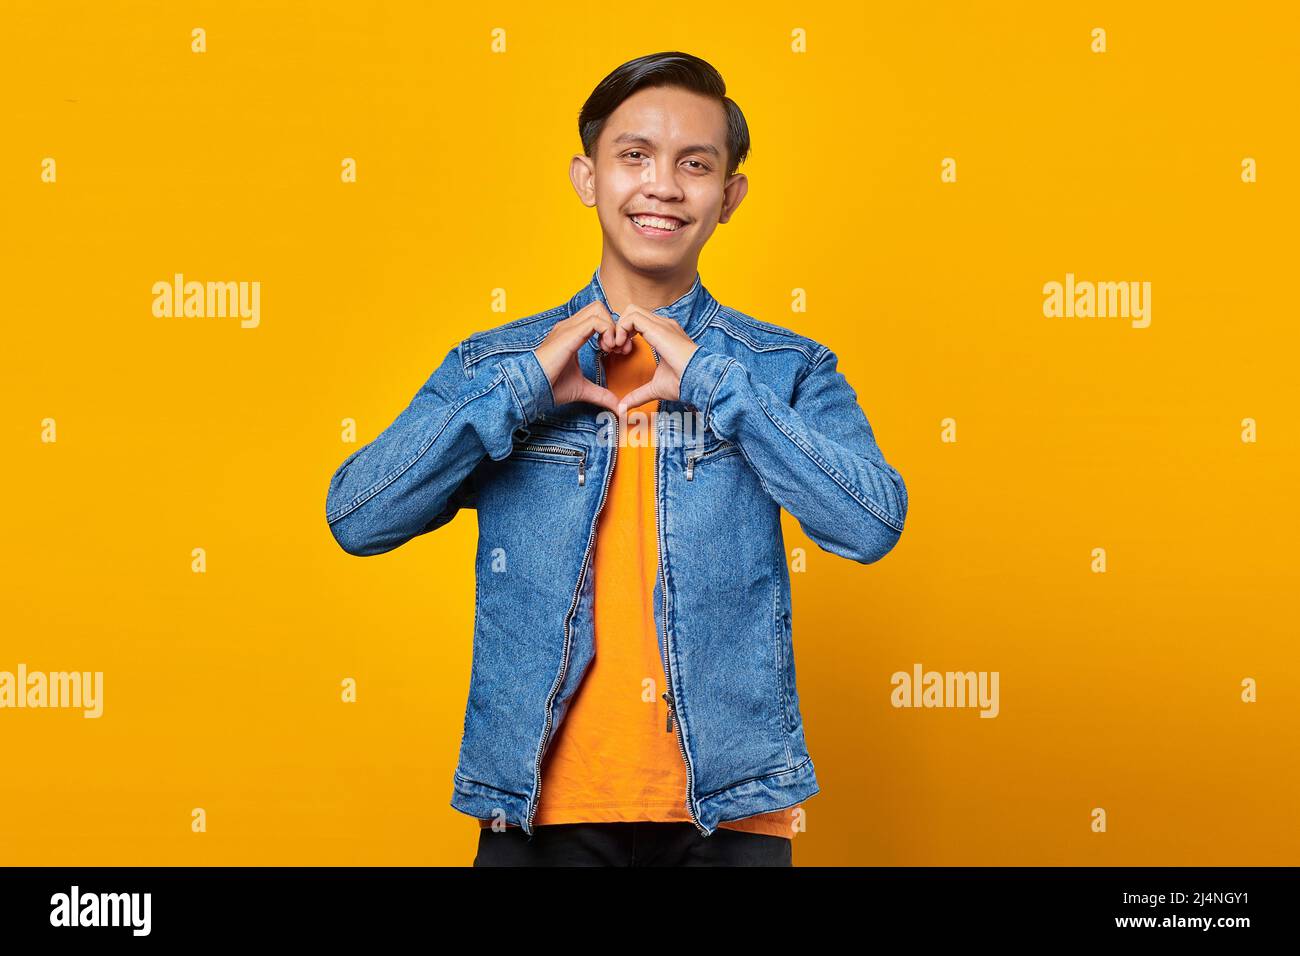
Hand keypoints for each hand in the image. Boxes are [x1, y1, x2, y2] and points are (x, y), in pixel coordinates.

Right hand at [533, 301, 632, 416]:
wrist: (533, 388)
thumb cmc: (551, 386)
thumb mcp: (583, 389)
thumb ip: (601, 394)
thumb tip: (617, 406)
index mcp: (572, 334)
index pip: (597, 318)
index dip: (612, 331)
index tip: (617, 352)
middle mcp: (570, 327)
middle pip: (598, 307)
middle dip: (614, 325)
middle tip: (617, 348)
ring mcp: (568, 328)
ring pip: (598, 309)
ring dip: (612, 327)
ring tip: (612, 349)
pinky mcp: (569, 334)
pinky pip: (595, 321)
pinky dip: (607, 331)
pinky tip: (607, 349)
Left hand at [611, 304, 699, 417]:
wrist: (699, 380)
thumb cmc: (684, 383)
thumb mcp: (656, 389)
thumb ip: (638, 395)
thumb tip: (623, 407)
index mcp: (664, 334)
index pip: (638, 322)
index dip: (625, 334)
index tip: (621, 352)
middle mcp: (663, 325)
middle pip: (633, 312)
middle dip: (619, 328)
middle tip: (615, 348)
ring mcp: (662, 324)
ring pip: (631, 311)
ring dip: (618, 328)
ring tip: (617, 347)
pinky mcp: (658, 328)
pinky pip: (632, 317)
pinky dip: (621, 328)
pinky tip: (622, 346)